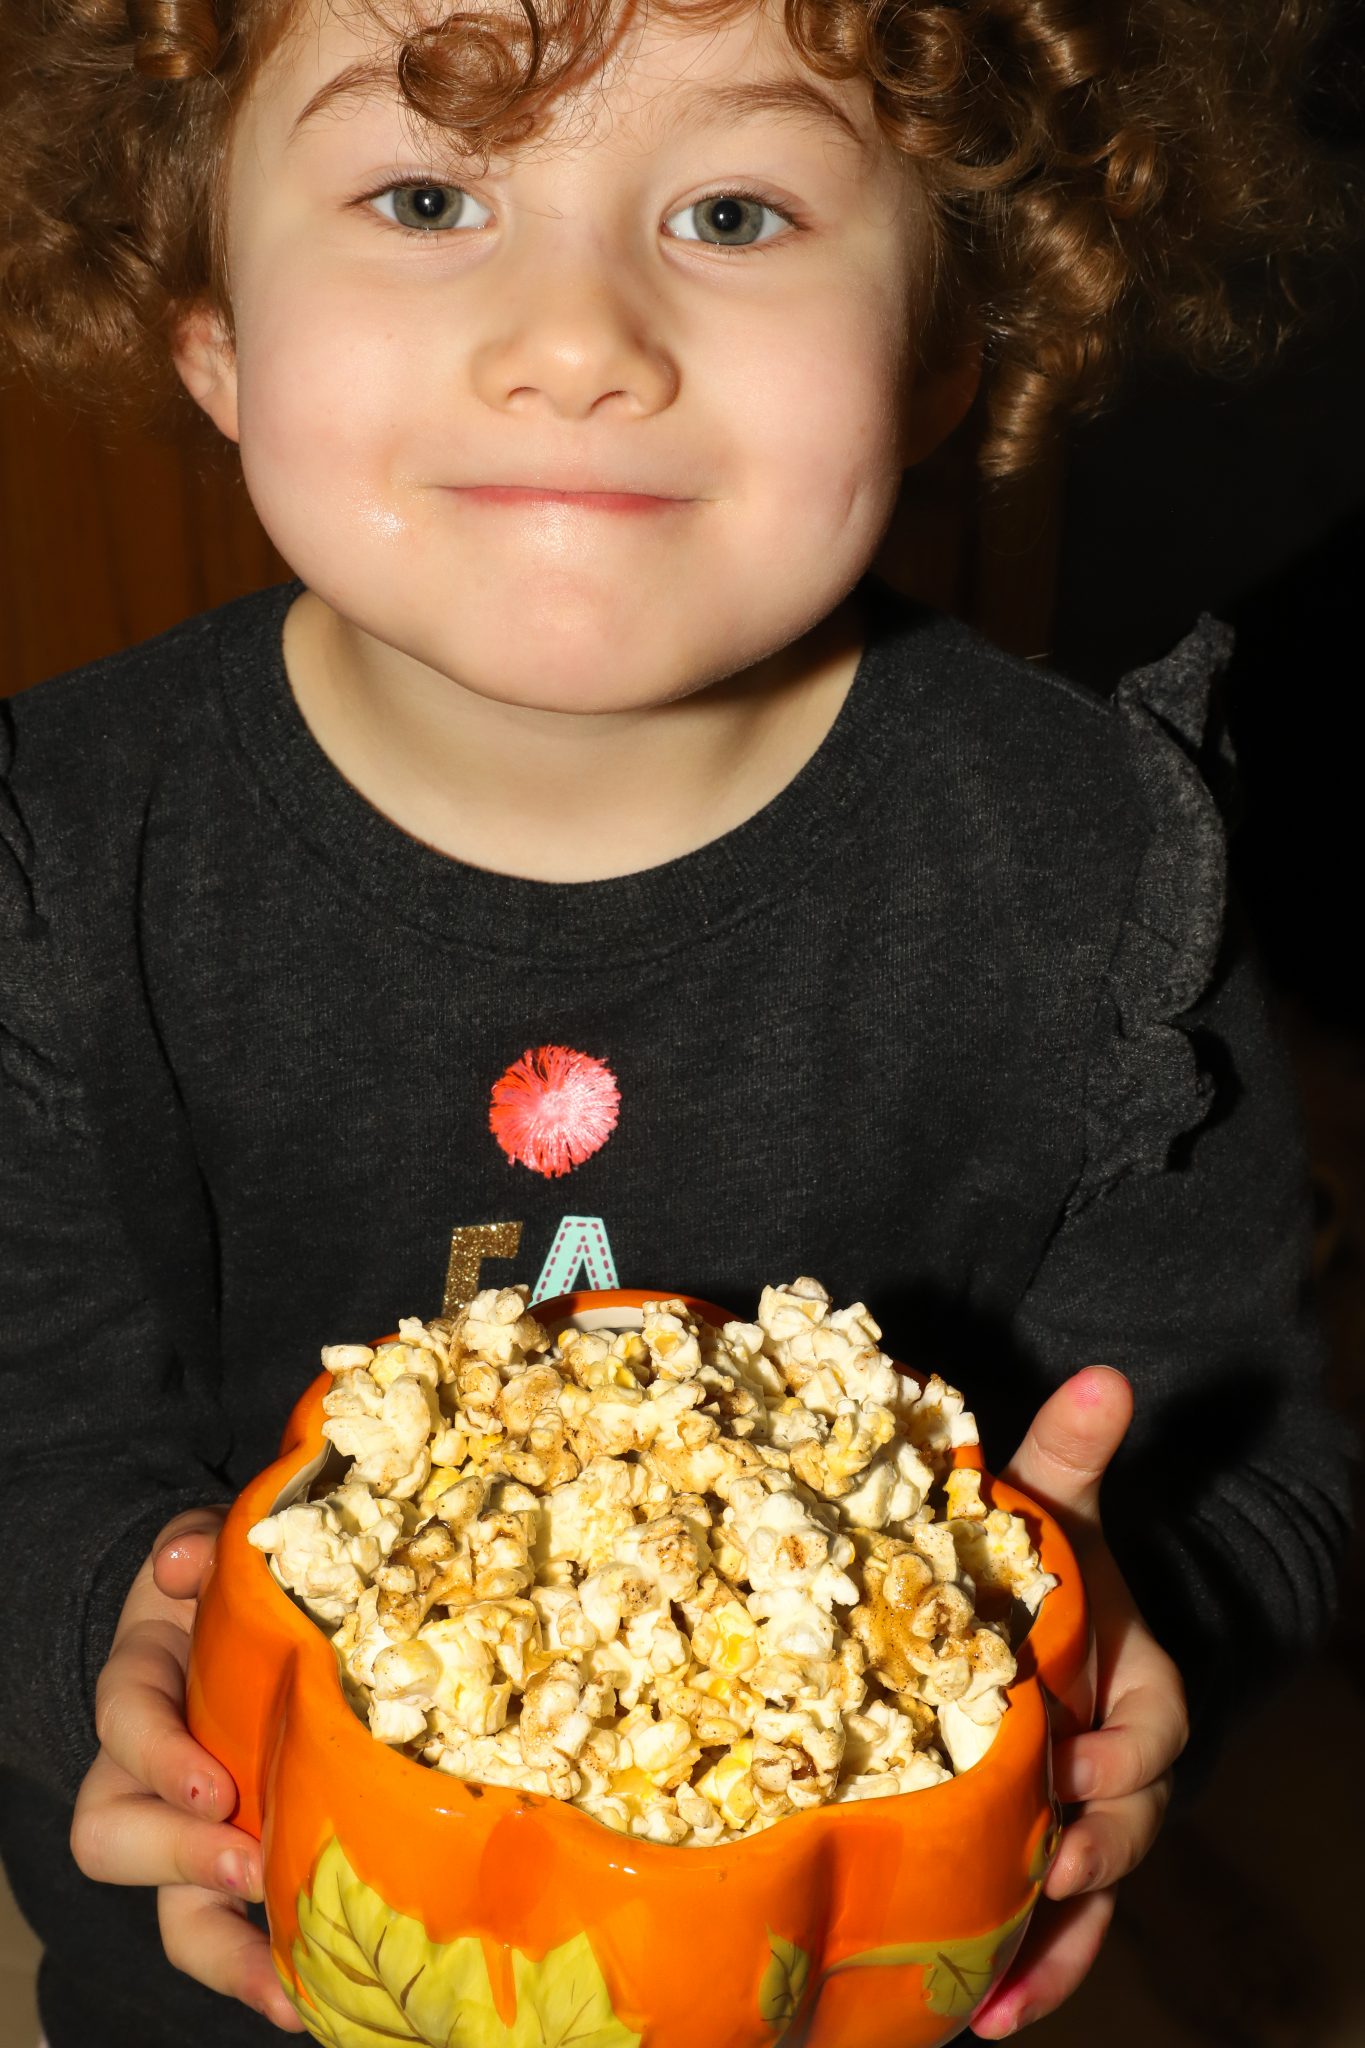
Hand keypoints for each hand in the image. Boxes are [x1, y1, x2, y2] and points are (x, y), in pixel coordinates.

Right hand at [69, 1508, 304, 2031]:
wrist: (246, 1622)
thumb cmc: (228, 1586)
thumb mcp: (210, 1547)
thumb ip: (196, 1544)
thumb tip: (182, 1564)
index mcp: (143, 1685)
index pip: (124, 1724)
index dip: (159, 1758)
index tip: (211, 1786)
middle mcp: (147, 1771)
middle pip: (116, 1838)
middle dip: (180, 1861)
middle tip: (251, 1872)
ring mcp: (190, 1830)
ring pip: (167, 1912)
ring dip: (222, 1955)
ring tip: (288, 1985)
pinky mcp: (240, 1864)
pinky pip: (229, 1934)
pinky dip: (263, 1975)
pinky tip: (312, 2001)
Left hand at [969, 1367, 1189, 2038]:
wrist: (1042, 1625)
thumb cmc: (1047, 1569)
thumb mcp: (1059, 1510)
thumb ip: (1072, 1453)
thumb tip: (1102, 1374)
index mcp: (1139, 1687)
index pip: (1151, 1731)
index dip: (1118, 1751)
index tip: (1068, 1759)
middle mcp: (1122, 1768)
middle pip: (1128, 1828)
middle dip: (1088, 1857)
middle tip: (1039, 1871)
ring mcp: (1085, 1825)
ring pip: (1090, 1900)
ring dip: (1053, 1950)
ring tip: (998, 2002)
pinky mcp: (1041, 1863)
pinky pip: (1051, 1930)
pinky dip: (1029, 1975)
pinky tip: (979, 2021)